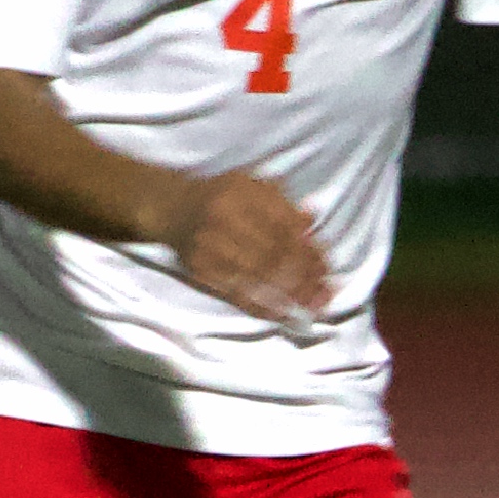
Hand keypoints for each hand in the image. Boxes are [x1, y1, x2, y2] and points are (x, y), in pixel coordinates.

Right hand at [154, 168, 330, 326]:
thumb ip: (282, 201)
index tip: (327, 269)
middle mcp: (224, 218)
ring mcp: (209, 245)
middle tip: (324, 294)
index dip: (308, 251)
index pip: (283, 227)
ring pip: (256, 275)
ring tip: (311, 307)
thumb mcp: (251, 184)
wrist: (171, 208)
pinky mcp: (199, 268)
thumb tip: (312, 220)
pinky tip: (280, 313)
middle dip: (303, 277)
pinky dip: (259, 304)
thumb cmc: (221, 195)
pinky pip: (233, 290)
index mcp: (241, 193)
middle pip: (272, 253)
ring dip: (287, 294)